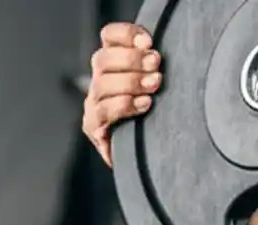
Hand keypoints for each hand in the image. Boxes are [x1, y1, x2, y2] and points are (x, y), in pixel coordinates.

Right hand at [82, 23, 162, 167]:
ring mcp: (94, 103)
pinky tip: (144, 105)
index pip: (110, 36)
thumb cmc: (163, 115)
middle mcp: (100, 80)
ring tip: (154, 85)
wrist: (155, 157)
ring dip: (130, 82)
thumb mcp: (161, 85)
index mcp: (115, 62)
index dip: (127, 34)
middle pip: (102, 59)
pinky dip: (124, 105)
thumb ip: (158, 66)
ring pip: (101, 84)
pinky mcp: (94, 127)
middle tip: (156, 64)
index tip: (149, 42)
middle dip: (131, 59)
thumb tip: (160, 51)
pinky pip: (102, 112)